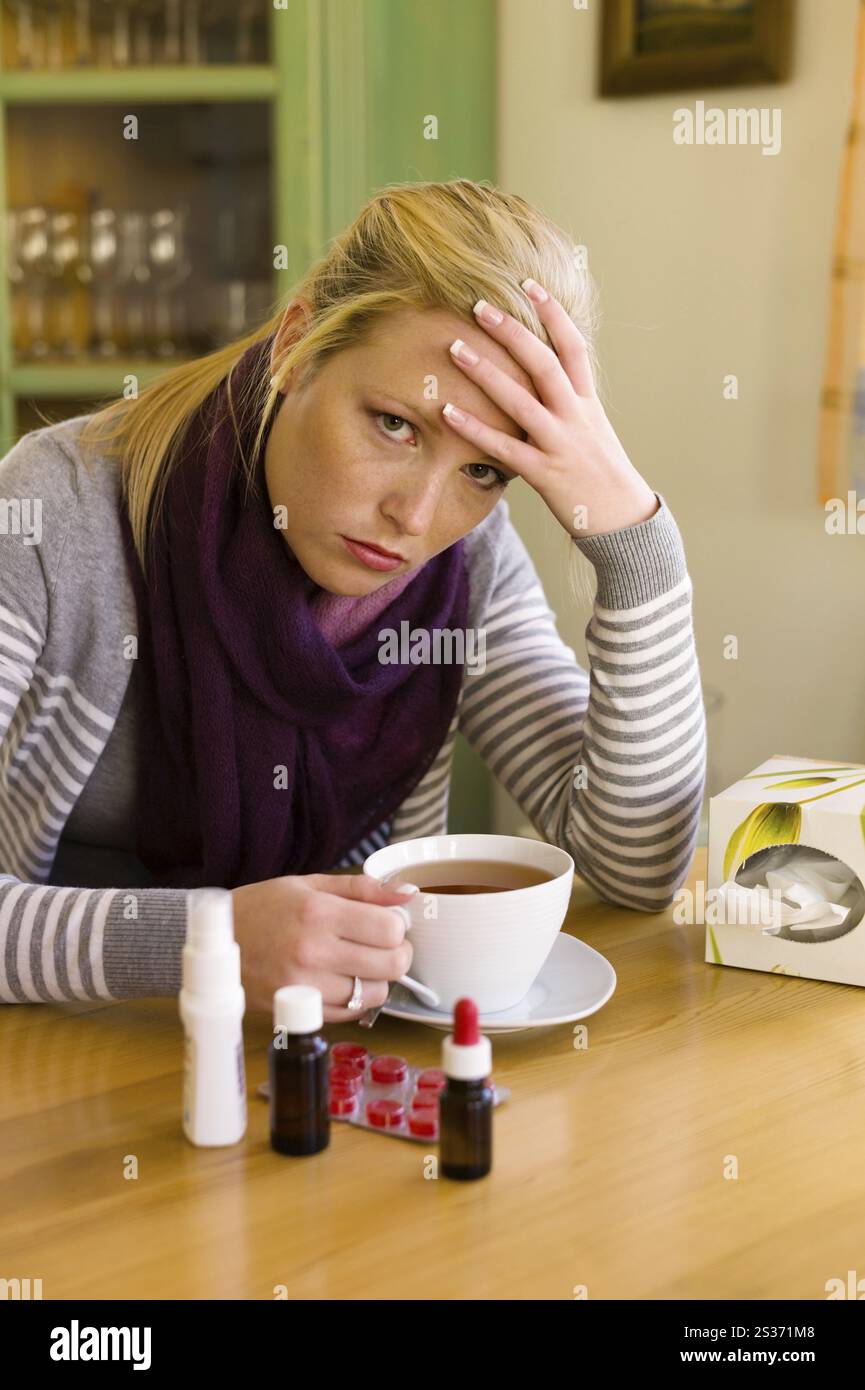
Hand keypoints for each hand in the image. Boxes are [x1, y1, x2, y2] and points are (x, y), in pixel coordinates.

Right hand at [230, 872, 415, 1018]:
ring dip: (377, 979)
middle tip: (384, 945)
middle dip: (397, 953)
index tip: (389, 923)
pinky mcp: (297, 1011)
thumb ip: (363, 888)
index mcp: (318, 913)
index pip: (390, 929)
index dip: (398, 926)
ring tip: (360, 963)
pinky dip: (355, 998)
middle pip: (391, 965)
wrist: (216, 941)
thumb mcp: (310, 884)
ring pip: (374, 993)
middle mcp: (313, 952)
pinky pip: (349, 1012)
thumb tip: (407, 895)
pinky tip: (342, 980)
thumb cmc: (263, 908)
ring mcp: (304, 986)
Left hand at [442, 279, 658, 537]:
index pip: (573, 346)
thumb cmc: (602, 473)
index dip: (553, 313)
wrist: (623, 520)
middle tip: (480, 306)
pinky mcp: (545, 473)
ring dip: (486, 372)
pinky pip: (504, 447)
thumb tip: (545, 376)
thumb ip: (569, 402)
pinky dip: (474, 429)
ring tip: (455, 349)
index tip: (529, 284)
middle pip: (543, 363)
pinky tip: (447, 413)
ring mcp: (560, 443)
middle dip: (512, 332)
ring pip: (521, 400)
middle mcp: (575, 416)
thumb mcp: (593, 429)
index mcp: (587, 402)